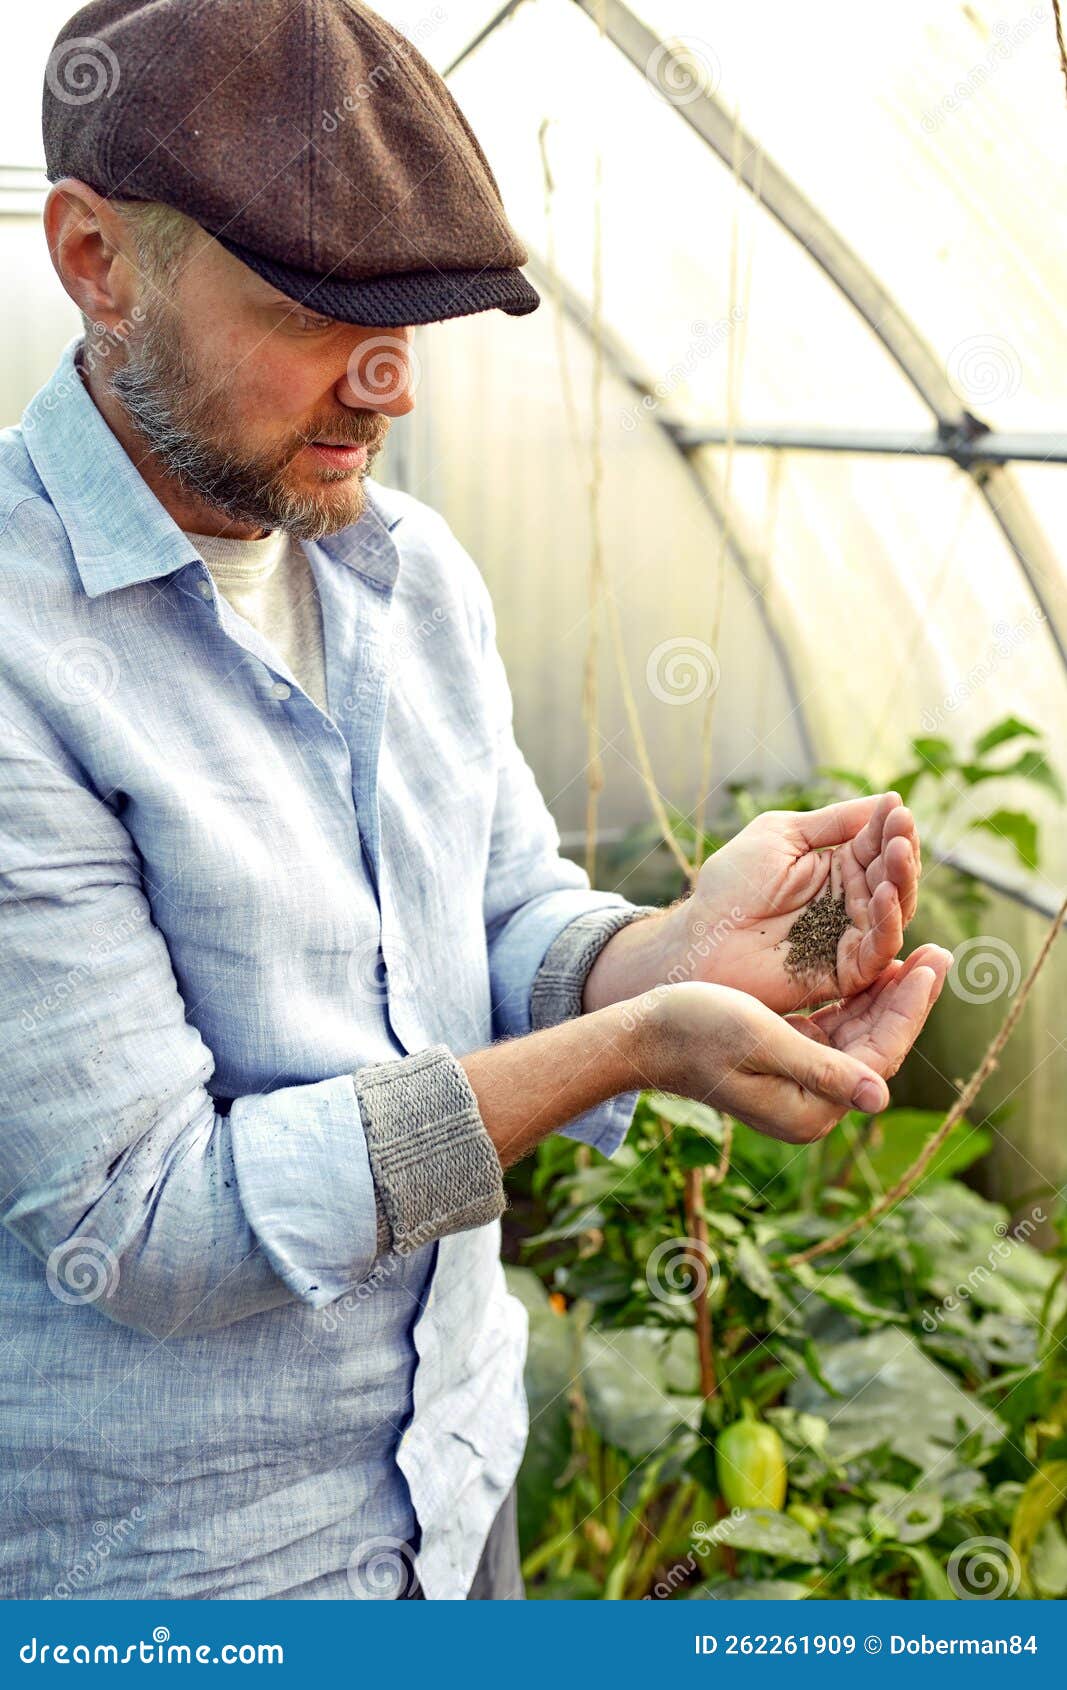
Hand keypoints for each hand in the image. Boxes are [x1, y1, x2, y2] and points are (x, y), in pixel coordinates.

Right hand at [644, 942, 950, 1143]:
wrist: (645, 1034)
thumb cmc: (695, 1030)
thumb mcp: (761, 1040)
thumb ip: (822, 1069)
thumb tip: (880, 1099)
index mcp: (810, 1109)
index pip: (878, 1057)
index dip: (908, 1009)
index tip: (931, 964)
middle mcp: (813, 1105)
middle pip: (877, 1046)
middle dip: (907, 999)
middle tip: (940, 952)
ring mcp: (803, 1084)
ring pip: (861, 1034)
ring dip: (887, 996)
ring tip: (919, 955)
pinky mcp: (790, 1060)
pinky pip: (838, 1029)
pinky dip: (857, 999)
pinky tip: (876, 969)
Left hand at [675, 793, 919, 1013]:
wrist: (701, 936)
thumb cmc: (732, 884)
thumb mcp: (781, 835)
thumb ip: (832, 822)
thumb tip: (885, 801)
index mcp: (837, 868)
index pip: (877, 846)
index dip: (889, 827)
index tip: (896, 807)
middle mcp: (850, 902)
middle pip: (893, 876)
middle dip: (901, 850)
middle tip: (902, 827)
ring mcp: (850, 937)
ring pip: (894, 911)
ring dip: (902, 881)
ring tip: (899, 852)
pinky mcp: (846, 972)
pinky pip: (878, 950)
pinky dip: (888, 923)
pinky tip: (886, 893)